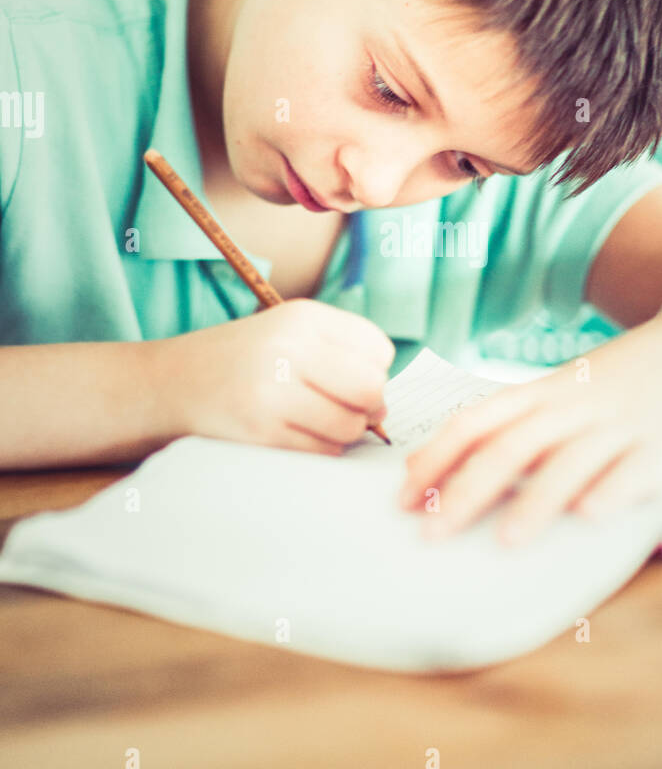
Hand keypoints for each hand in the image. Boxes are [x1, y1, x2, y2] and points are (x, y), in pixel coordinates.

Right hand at [166, 299, 393, 452]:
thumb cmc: (243, 360)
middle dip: (370, 406)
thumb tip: (384, 403)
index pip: (378, 349)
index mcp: (302, 317)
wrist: (169, 383)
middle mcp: (289, 349)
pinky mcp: (262, 432)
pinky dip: (321, 449)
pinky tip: (296, 434)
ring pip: (351, 426)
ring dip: (344, 432)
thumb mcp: (288, 331)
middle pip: (372, 388)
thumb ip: (340, 353)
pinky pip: (323, 451)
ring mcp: (274, 393)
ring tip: (316, 421)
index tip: (352, 378)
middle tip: (350, 409)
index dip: (375, 370)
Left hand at [398, 324, 661, 544]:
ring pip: (570, 461)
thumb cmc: (603, 387)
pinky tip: (589, 517)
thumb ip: (494, 426)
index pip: (474, 424)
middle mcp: (572, 407)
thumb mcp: (548, 394)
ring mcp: (619, 424)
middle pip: (511, 447)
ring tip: (506, 540)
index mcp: (538, 395)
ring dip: (537, 501)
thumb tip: (420, 466)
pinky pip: (635, 469)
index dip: (435, 461)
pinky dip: (611, 492)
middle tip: (433, 535)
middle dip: (468, 492)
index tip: (402, 501)